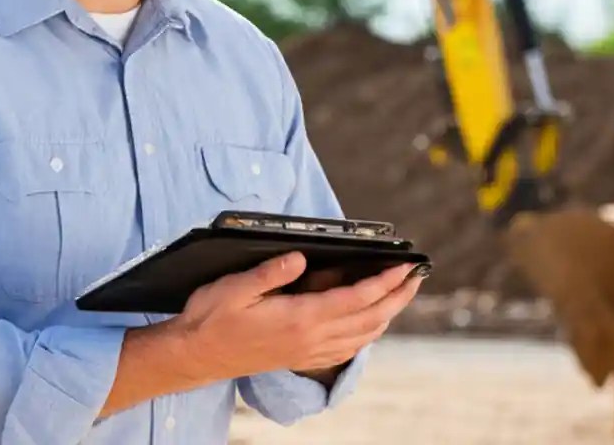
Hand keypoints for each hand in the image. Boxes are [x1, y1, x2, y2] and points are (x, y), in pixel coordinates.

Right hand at [170, 253, 423, 380]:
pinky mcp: (301, 357)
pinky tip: (369, 323)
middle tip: (417, 277)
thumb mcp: (234, 288)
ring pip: (363, 336)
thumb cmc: (211, 319)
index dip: (384, 282)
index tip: (405, 266)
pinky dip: (367, 333)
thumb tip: (298, 257)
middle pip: (369, 319)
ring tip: (401, 295)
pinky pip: (347, 348)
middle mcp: (310, 339)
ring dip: (387, 315)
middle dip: (397, 297)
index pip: (355, 299)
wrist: (196, 356)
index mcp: (299, 318)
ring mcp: (308, 352)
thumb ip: (270, 272)